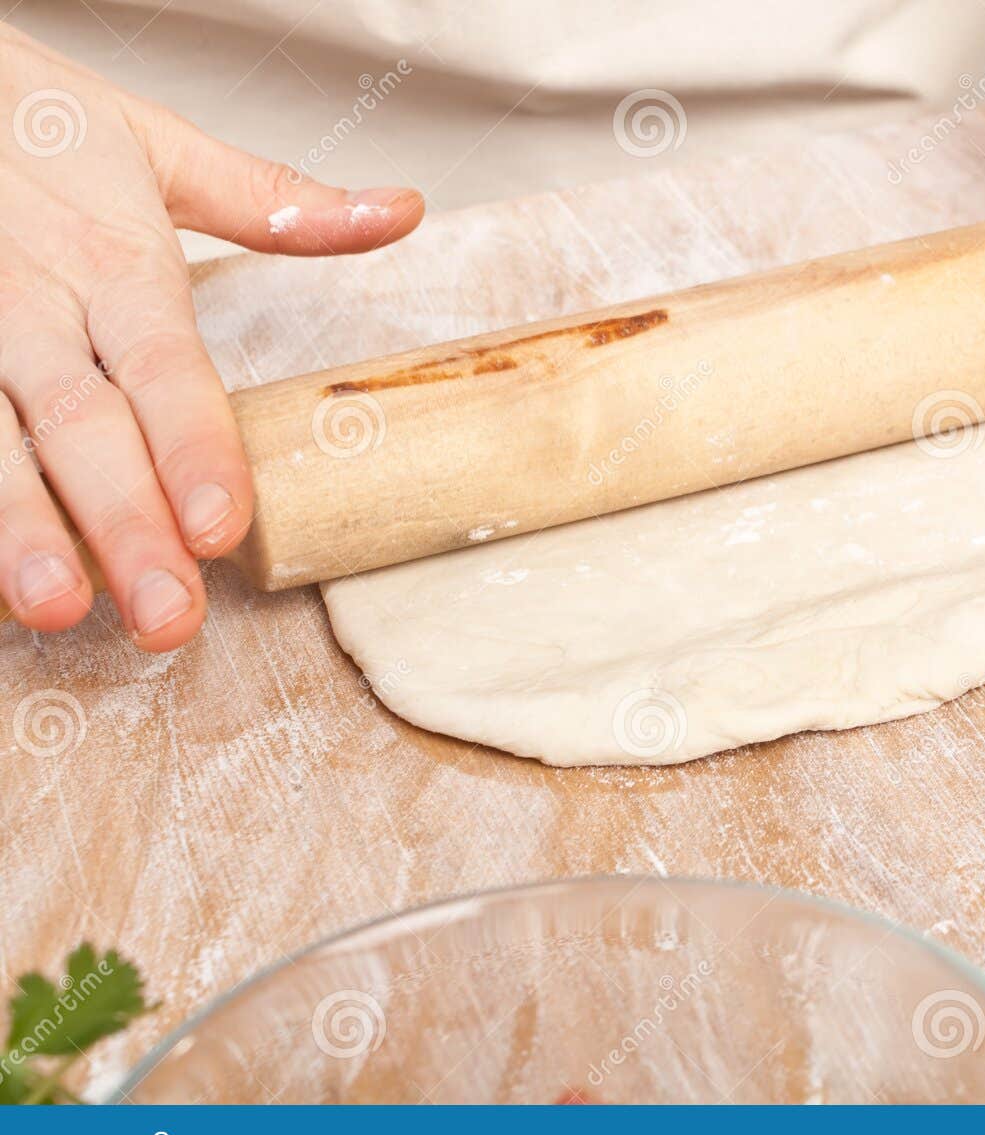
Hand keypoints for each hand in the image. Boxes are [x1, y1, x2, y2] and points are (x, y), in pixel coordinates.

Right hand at [0, 23, 421, 649]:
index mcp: (116, 265)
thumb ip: (279, 202)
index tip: (222, 527)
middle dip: (125, 524)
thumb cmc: (44, 127)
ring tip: (54, 606)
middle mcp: (37, 305)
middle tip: (166, 613)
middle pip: (84, 426)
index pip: (166, 368)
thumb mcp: (162, 148)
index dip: (194, 447)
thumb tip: (403, 212)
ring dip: (22, 526)